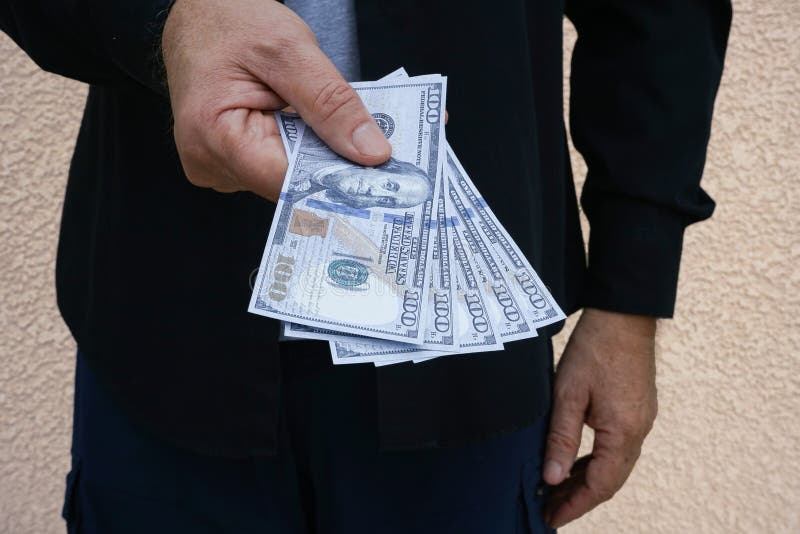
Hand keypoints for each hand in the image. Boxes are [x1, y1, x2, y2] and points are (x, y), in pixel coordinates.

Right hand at [161, 0, 391, 200]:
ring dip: (308, 153)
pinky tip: (294, 123)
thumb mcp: (291, 51)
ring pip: (282, 179)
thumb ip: (332, 104)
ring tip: (308, 116)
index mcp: (213, 137)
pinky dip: (293, 148)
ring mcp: (214, 165)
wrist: (201, 11)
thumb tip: (371, 153)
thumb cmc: (232, 22)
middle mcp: (207, 162)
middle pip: (287, 185)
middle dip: (324, 163)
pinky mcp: (225, 161)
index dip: (334, 178)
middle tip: (357, 141)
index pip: (288, 182)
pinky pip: (271, 167)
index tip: (372, 171)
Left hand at [543, 308, 657, 527]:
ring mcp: (641, 419)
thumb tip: (553, 478)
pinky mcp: (638, 409)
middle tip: (550, 510)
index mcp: (623, 431)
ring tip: (557, 491)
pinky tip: (577, 462)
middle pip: (610, 480)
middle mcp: (638, 431)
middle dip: (579, 498)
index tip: (551, 519)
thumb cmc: (595, 348)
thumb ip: (561, 437)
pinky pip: (619, 447)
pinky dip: (597, 461)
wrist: (624, 314)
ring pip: (615, 465)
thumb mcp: (568, 392)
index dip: (575, 505)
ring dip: (588, 480)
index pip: (600, 484)